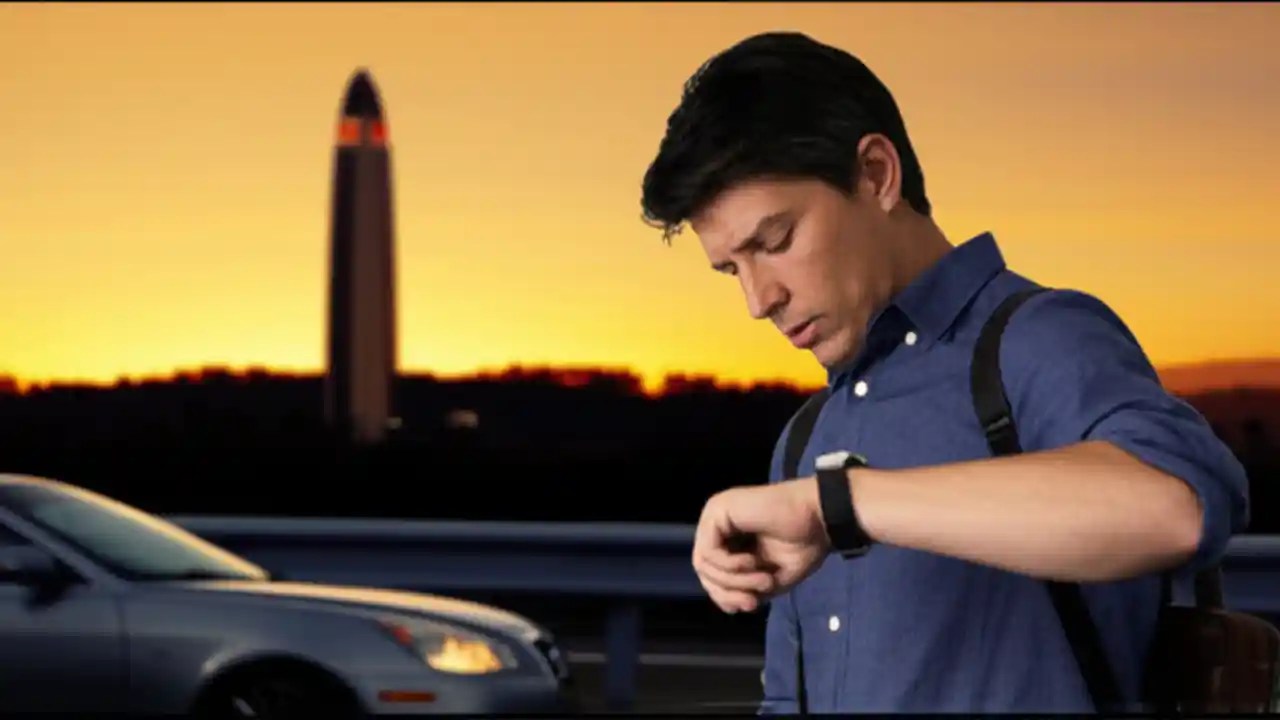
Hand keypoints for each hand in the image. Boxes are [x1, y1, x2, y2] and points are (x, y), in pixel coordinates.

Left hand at [691, 478, 830, 612]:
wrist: (820, 517)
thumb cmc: (803, 544)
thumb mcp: (771, 580)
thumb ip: (746, 592)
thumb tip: (728, 607)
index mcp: (730, 540)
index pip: (712, 576)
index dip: (727, 597)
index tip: (753, 605)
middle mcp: (718, 527)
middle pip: (704, 572)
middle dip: (728, 593)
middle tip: (754, 601)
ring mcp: (715, 516)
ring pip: (704, 564)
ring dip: (734, 581)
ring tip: (764, 580)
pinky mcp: (717, 510)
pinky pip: (708, 550)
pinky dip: (730, 565)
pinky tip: (752, 562)